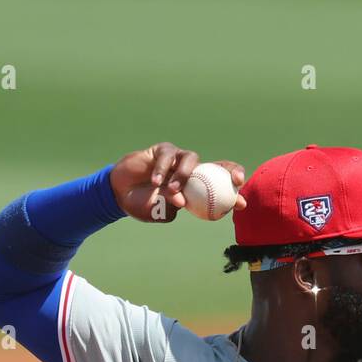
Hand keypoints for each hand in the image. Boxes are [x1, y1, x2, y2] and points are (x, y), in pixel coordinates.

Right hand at [109, 143, 246, 223]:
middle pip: (215, 166)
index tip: (241, 202)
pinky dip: (163, 169)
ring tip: (172, 189)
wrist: (120, 193)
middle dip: (229, 171)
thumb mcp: (158, 211)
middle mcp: (191, 172)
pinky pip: (167, 157)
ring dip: (184, 175)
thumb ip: (170, 206)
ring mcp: (177, 160)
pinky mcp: (162, 151)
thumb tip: (182, 201)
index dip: (232, 193)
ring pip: (191, 160)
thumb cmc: (143, 205)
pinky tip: (157, 181)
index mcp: (195, 190)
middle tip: (235, 180)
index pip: (218, 188)